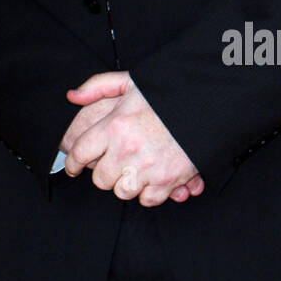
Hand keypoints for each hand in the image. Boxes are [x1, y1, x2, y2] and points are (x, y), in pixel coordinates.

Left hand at [58, 70, 203, 206]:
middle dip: (104, 172)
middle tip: (112, 163)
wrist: (207, 105)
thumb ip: (97, 87)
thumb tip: (73, 96)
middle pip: (100, 178)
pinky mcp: (167, 181)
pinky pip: (146, 199)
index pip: (80, 152)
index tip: (73, 166)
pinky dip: (147, 192)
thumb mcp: (130, 81)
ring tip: (133, 168)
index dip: (73, 162)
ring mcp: (147, 168)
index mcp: (115, 125)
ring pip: (121, 191)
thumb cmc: (168, 94)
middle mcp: (127, 149)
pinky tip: (151, 177)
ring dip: (125, 182)